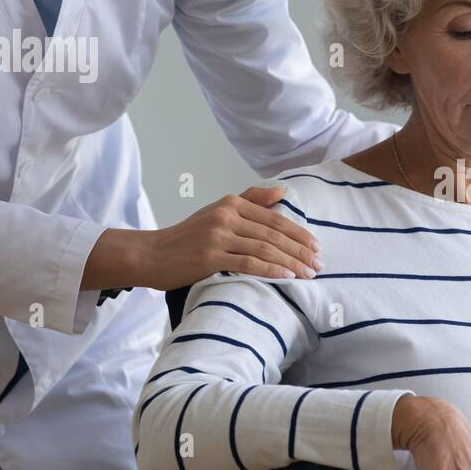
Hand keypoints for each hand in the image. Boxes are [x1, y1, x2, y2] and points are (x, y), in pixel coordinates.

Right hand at [85, 186, 321, 291]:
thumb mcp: (217, 212)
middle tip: (319, 263)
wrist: (152, 254)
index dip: (299, 233)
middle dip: (300, 249)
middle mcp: (226, 215)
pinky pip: (249, 263)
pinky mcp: (211, 256)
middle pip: (273, 233)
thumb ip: (250, 200)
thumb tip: (282, 193)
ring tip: (308, 273)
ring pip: (265, 248)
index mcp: (231, 203)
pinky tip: (288, 276)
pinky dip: (272, 269)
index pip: (274, 218)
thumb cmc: (187, 237)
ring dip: (291, 262)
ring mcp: (218, 236)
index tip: (316, 247)